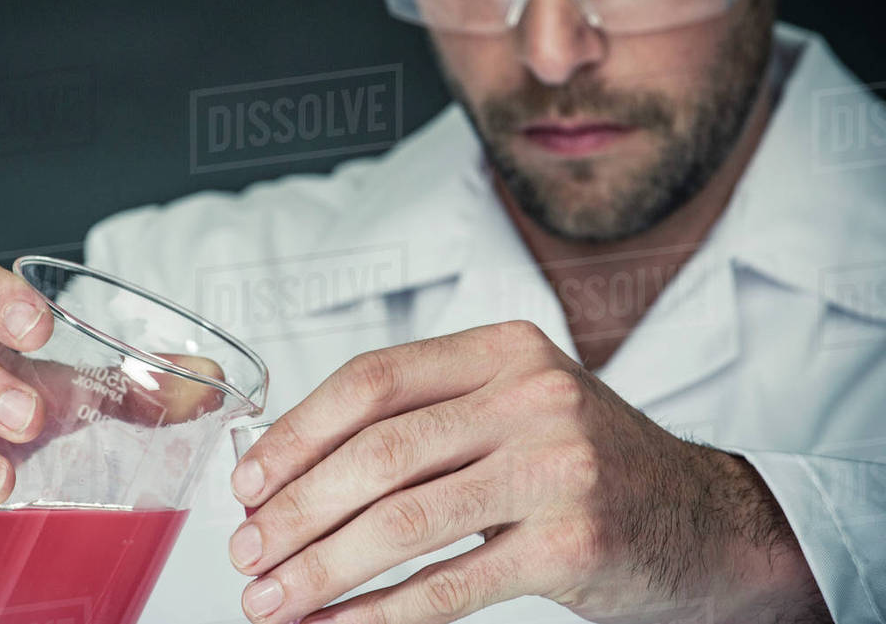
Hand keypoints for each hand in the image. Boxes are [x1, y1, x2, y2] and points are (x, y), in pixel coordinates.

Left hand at [228, 321, 820, 623]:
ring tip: (271, 599)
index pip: (373, 380)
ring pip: (405, 522)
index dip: (297, 432)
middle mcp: (532, 396)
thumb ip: (423, 420)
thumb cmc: (581, 460)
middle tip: (246, 550)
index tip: (247, 481)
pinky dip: (380, 613)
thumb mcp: (510, 408)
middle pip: (380, 452)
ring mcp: (558, 468)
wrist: (701, 518)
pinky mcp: (574, 543)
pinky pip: (451, 585)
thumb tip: (291, 468)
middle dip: (296, 509)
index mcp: (501, 350)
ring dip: (323, 568)